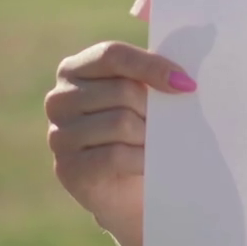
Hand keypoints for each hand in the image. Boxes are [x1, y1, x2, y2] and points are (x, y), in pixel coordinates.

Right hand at [45, 40, 197, 245]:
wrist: (129, 191)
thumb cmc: (140, 133)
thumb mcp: (143, 96)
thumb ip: (154, 73)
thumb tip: (187, 73)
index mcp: (75, 69)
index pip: (113, 55)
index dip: (151, 66)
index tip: (186, 83)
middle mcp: (59, 99)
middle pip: (121, 91)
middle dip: (153, 110)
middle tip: (166, 125)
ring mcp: (58, 135)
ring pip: (120, 123)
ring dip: (149, 137)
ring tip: (156, 144)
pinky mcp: (67, 168)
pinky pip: (114, 155)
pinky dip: (141, 159)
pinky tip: (149, 163)